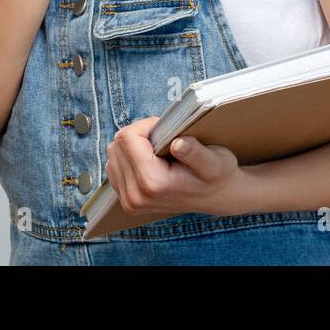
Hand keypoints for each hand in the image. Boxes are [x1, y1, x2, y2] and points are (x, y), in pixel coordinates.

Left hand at [105, 117, 248, 217]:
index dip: (146, 126)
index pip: (127, 137)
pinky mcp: (127, 203)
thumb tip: (178, 144)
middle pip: (117, 146)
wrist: (217, 197)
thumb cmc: (217, 174)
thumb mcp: (214, 160)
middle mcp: (136, 196)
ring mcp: (130, 202)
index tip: (165, 130)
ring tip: (156, 150)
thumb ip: (195, 152)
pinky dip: (128, 159)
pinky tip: (148, 161)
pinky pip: (114, 169)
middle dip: (138, 135)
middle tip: (162, 140)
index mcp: (152, 183)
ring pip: (112, 156)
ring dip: (131, 146)